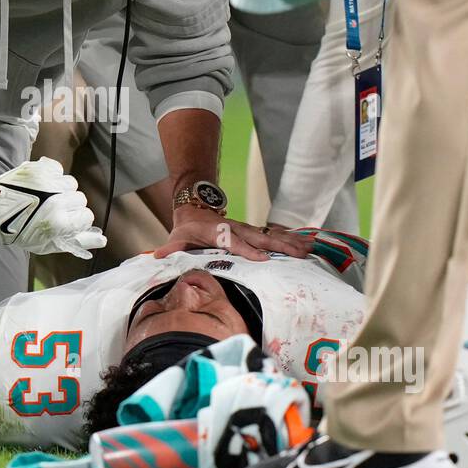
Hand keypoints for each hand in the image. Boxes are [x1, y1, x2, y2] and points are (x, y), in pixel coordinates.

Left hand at [0, 158, 106, 258]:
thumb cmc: (20, 233)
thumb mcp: (48, 244)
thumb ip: (76, 241)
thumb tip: (102, 240)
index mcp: (59, 222)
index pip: (86, 216)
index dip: (77, 219)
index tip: (65, 221)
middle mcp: (56, 201)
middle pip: (80, 199)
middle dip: (70, 205)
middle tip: (53, 209)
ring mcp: (46, 182)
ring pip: (70, 183)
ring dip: (62, 190)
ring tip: (46, 196)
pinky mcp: (37, 168)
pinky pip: (57, 168)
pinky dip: (52, 175)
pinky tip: (41, 185)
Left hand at [154, 208, 313, 261]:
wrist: (196, 207)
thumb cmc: (187, 229)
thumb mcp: (176, 237)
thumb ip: (171, 248)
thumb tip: (158, 256)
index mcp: (218, 233)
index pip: (234, 242)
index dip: (248, 251)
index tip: (262, 260)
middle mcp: (236, 230)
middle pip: (260, 238)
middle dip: (279, 247)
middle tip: (298, 255)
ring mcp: (248, 230)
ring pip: (271, 236)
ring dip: (291, 243)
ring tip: (308, 250)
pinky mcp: (254, 232)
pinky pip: (275, 236)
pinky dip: (291, 240)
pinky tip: (307, 245)